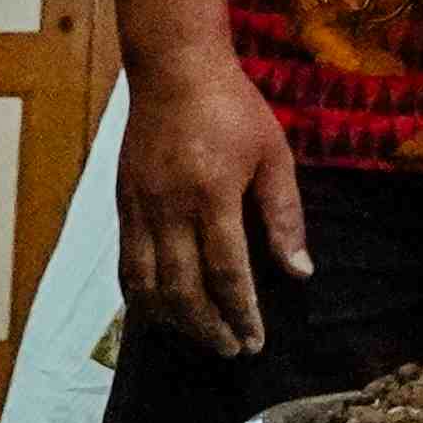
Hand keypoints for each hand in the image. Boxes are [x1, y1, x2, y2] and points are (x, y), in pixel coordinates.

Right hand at [116, 55, 306, 358]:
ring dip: (173, 320)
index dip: (242, 312)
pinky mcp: (123, 206)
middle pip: (182, 289)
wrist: (175, 72)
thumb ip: (285, 215)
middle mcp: (169, 210)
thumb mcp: (275, 155)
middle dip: (208, 327)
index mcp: (212, 197)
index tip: (256, 340)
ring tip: (201, 339)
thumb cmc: (235, 110)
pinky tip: (159, 312)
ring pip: (146, 285)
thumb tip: (299, 271)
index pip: (226, 272)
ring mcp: (139, 210)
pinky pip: (126, 265)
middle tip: (232, 350)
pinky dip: (141, 297)